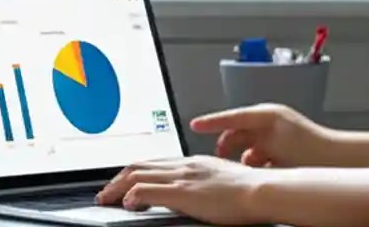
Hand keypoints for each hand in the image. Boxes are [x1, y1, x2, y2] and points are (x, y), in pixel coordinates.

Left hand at [95, 155, 266, 224]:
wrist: (262, 189)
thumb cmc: (251, 189)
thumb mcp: (223, 180)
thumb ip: (205, 183)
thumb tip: (198, 192)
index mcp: (194, 162)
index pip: (155, 163)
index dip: (134, 172)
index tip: (124, 183)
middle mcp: (185, 165)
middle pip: (140, 165)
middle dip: (118, 179)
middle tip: (106, 192)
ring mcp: (182, 177)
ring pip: (137, 175)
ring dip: (117, 188)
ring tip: (107, 199)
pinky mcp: (183, 192)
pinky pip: (146, 191)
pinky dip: (132, 197)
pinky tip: (127, 205)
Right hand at [191, 103, 331, 167]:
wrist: (335, 159)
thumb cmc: (310, 145)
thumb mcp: (278, 141)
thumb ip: (252, 141)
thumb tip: (235, 154)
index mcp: (267, 115)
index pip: (233, 116)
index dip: (212, 121)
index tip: (194, 125)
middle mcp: (268, 125)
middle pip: (236, 134)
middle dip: (227, 147)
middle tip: (220, 160)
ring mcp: (273, 139)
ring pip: (245, 149)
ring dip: (241, 160)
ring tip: (241, 171)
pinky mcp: (277, 154)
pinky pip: (256, 159)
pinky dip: (253, 167)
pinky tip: (255, 176)